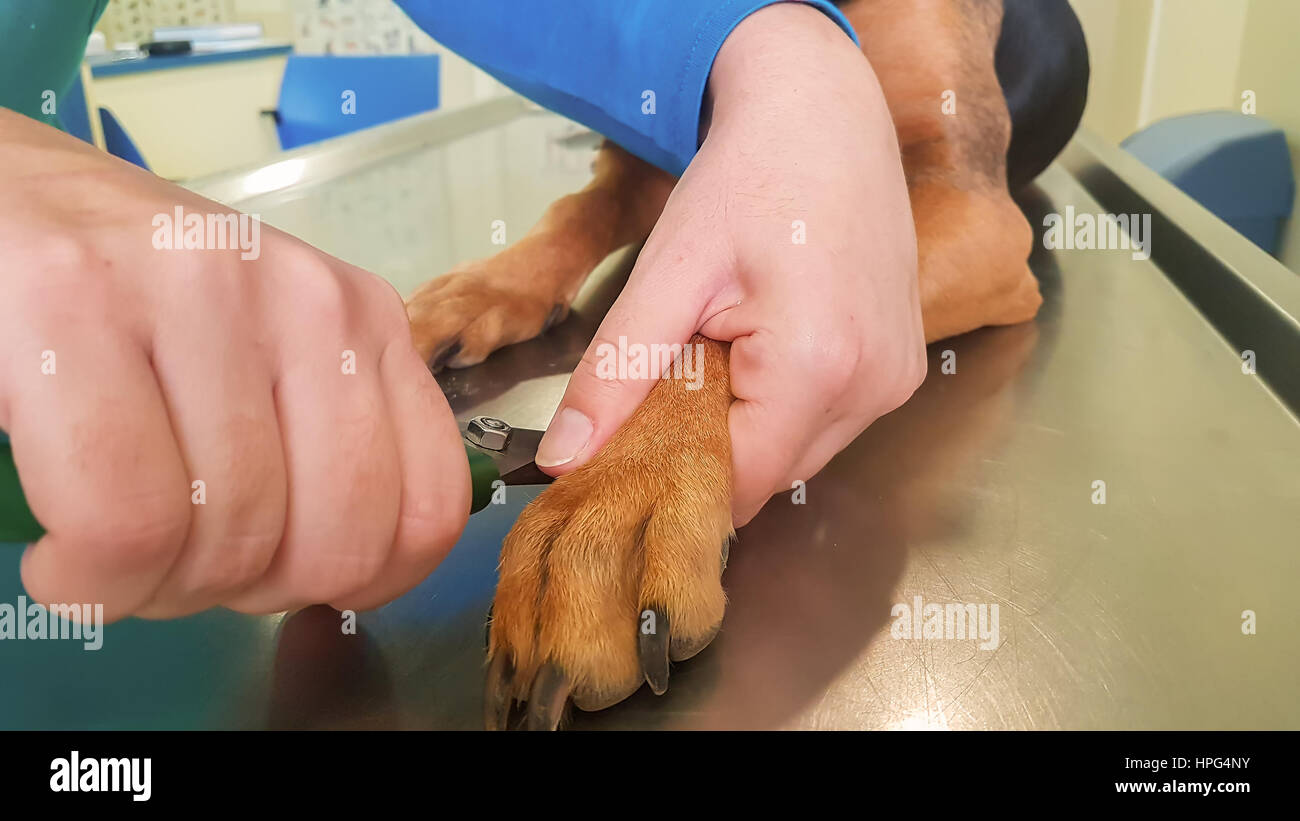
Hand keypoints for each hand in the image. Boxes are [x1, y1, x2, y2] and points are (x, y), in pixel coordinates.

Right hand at [0, 110, 468, 619]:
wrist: (1, 192)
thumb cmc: (134, 302)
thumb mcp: (266, 362)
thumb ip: (325, 448)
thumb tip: (352, 575)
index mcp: (364, 321)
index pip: (429, 506)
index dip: (364, 586)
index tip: (288, 579)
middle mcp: (305, 298)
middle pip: (333, 541)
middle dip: (251, 595)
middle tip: (182, 566)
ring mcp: (197, 287)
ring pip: (227, 538)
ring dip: (158, 589)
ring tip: (108, 547)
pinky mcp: (75, 298)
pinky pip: (125, 518)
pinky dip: (93, 578)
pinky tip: (63, 555)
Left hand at [532, 2, 926, 524]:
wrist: (822, 114)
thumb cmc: (746, 179)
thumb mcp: (666, 275)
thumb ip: (614, 375)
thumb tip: (563, 460)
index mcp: (817, 368)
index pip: (736, 485)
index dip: (674, 476)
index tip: (629, 450)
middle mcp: (873, 386)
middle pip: (770, 474)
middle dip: (712, 445)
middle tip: (676, 374)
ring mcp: (897, 380)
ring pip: (800, 452)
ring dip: (750, 424)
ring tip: (725, 346)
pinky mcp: (902, 368)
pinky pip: (829, 421)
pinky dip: (785, 404)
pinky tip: (765, 344)